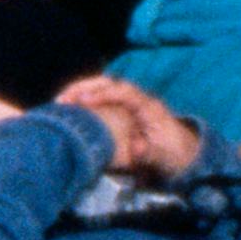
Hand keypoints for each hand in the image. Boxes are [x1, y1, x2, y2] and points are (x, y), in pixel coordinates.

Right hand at [55, 75, 202, 178]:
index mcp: (148, 106)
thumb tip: (135, 148)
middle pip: (107, 82)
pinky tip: (64, 112)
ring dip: (77, 92)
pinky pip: (96, 101)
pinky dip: (79, 103)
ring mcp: (125, 103)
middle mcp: (135, 99)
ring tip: (58, 104)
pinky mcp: (117, 111)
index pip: (124, 91)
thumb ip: (150, 153)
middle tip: (62, 99)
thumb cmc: (173, 154)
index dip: (102, 93)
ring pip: (99, 89)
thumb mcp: (164, 156)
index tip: (83, 101)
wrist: (182, 154)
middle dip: (83, 87)